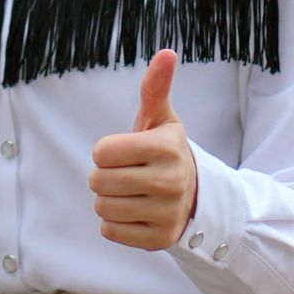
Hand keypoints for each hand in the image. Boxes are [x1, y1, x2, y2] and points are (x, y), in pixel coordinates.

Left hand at [88, 49, 198, 250]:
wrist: (194, 194)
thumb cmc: (165, 151)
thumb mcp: (161, 118)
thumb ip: (155, 87)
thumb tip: (166, 52)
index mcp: (166, 147)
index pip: (101, 153)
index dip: (105, 151)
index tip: (124, 151)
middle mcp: (170, 182)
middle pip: (98, 182)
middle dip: (104, 176)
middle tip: (126, 173)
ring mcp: (166, 214)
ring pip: (103, 208)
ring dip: (108, 200)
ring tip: (131, 193)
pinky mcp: (159, 240)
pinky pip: (110, 232)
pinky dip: (115, 224)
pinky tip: (135, 212)